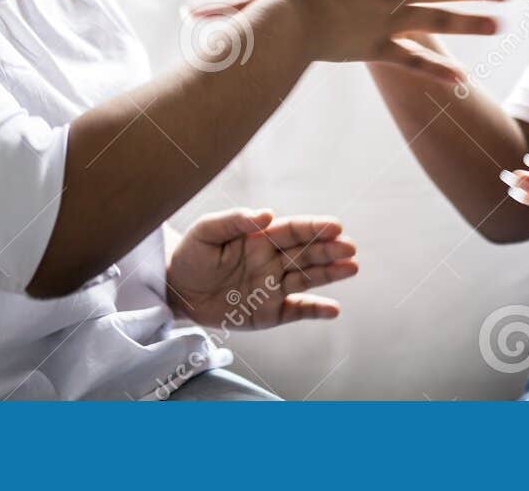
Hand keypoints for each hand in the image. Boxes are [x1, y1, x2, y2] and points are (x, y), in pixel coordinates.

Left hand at [165, 208, 358, 328]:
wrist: (176, 290)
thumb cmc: (191, 254)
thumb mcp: (206, 231)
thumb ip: (234, 220)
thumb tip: (267, 215)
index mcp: (261, 239)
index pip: (293, 230)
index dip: (315, 228)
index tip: (335, 226)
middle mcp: (273, 261)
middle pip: (306, 253)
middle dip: (329, 250)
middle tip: (349, 248)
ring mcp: (273, 287)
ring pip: (307, 279)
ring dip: (330, 274)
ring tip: (352, 267)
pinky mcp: (270, 312)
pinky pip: (297, 311)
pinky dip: (315, 310)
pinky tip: (333, 309)